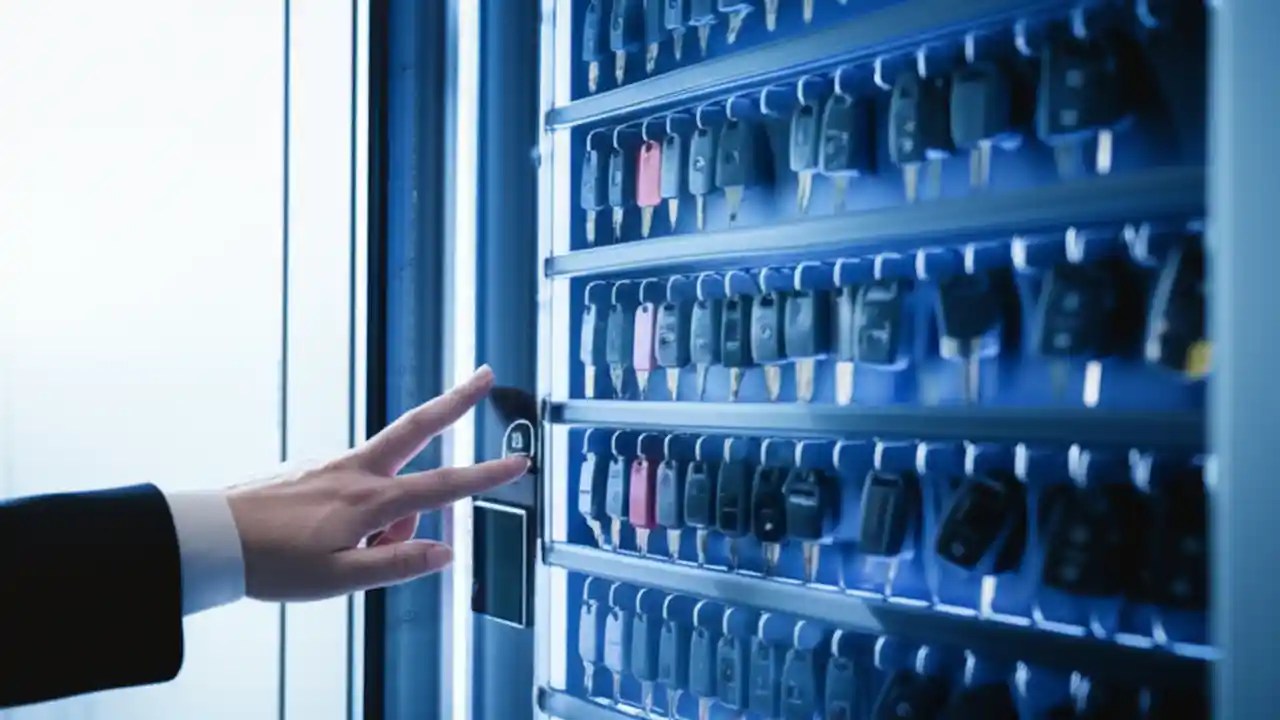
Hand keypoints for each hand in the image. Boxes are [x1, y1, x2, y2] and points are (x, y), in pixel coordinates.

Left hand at [226, 366, 526, 601]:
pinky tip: (329, 542)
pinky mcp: (314, 470)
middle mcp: (355, 472)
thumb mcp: (338, 579)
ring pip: (387, 479)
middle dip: (455, 401)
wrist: (209, 538)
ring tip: (351, 559)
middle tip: (485, 376)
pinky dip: (364, 514)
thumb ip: (396, 565)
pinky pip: (358, 488)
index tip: (518, 461)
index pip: (442, 487)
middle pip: (417, 427)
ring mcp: (333, 465)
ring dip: (392, 513)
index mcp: (368, 501)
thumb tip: (445, 552)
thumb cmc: (271, 563)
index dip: (485, 475)